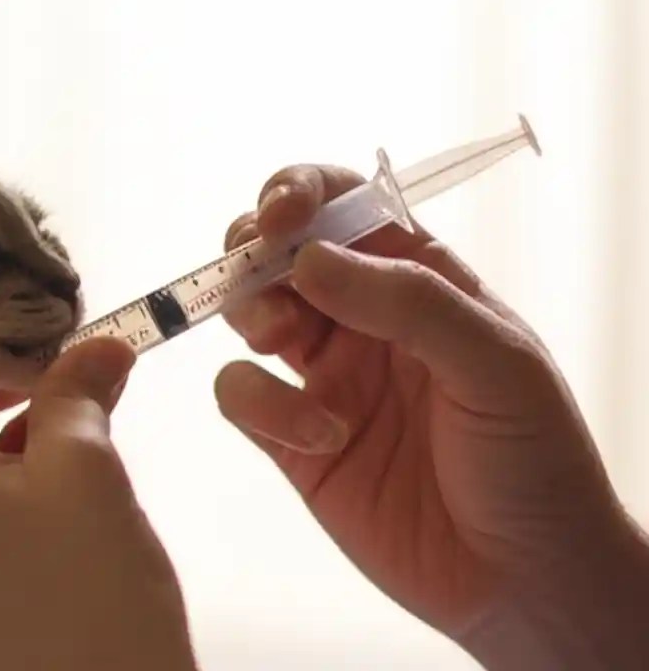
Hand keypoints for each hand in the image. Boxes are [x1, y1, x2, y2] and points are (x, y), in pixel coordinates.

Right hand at [215, 164, 648, 667]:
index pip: (345, 206)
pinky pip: (241, 395)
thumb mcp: (494, 362)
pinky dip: (259, 404)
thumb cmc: (533, 458)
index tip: (277, 218)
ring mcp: (324, 378)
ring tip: (280, 344)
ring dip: (251, 316)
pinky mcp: (292, 439)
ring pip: (249, 314)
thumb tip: (307, 260)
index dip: (300, 193)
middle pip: (277, 253)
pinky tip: (318, 436)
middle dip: (252, 253)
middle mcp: (363, 319)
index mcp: (418, 280)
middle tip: (259, 279)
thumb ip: (405, 301)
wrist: (522, 580)